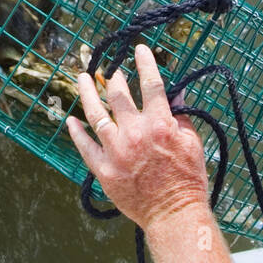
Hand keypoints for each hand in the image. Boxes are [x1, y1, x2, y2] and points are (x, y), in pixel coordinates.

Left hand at [67, 44, 209, 228]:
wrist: (173, 214)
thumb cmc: (186, 179)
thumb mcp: (192, 142)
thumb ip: (181, 116)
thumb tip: (177, 92)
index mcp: (159, 124)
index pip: (151, 84)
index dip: (145, 63)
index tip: (139, 49)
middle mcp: (134, 133)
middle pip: (118, 95)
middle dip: (114, 77)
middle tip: (111, 69)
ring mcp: (115, 150)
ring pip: (95, 114)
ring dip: (87, 93)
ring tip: (82, 78)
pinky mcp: (103, 169)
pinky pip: (84, 146)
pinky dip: (76, 132)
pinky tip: (71, 120)